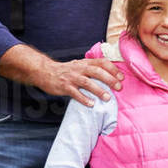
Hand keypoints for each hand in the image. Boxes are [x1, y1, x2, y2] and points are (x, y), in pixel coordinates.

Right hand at [0, 45, 123, 107]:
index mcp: (85, 63)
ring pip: (87, 82)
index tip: (122, 77)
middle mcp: (79, 68)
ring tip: (108, 98)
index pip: (101, 62)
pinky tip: (91, 104)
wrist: (45, 72)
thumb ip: (93, 68)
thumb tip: (111, 74)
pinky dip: (84, 98)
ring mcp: (71, 78)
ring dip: (98, 90)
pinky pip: (75, 93)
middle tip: (119, 87)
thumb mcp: (80, 65)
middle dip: (109, 79)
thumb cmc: (67, 70)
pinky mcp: (64, 87)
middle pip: (96, 72)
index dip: (113, 69)